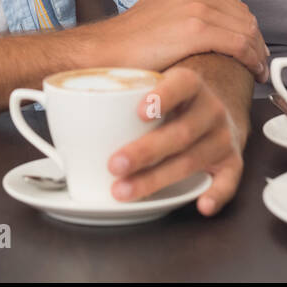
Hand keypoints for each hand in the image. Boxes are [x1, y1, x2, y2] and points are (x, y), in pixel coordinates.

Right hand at [85, 0, 268, 81]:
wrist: (106, 48)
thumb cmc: (130, 35)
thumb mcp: (162, 4)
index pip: (237, 8)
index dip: (250, 30)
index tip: (254, 48)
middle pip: (246, 19)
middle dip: (258, 43)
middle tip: (262, 63)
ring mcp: (199, 10)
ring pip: (247, 32)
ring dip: (259, 53)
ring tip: (260, 71)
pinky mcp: (197, 31)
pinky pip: (239, 45)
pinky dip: (252, 59)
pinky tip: (254, 72)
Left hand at [108, 66, 244, 214]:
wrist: (214, 109)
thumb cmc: (173, 102)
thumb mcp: (153, 86)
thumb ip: (120, 91)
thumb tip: (56, 95)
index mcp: (190, 84)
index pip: (182, 83)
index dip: (163, 96)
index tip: (139, 111)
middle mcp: (209, 109)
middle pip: (179, 132)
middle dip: (145, 152)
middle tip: (114, 164)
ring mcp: (222, 136)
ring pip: (190, 161)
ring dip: (157, 179)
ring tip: (125, 191)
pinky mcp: (231, 161)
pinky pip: (227, 181)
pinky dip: (216, 194)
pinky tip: (201, 204)